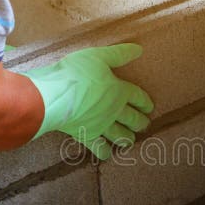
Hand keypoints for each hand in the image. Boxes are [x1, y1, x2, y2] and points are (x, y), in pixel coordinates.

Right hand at [22, 43, 153, 159]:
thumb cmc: (76, 73)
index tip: (150, 107)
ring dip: (127, 138)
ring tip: (130, 140)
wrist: (54, 96)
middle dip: (140, 122)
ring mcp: (101, 125)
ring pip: (120, 135)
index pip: (138, 97)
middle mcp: (114, 111)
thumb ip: (119, 54)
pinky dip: (104, 152)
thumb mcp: (98, 56)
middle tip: (145, 125)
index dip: (145, 102)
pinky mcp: (86, 135)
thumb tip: (139, 49)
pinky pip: (98, 148)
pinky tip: (107, 154)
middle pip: (132, 118)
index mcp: (120, 91)